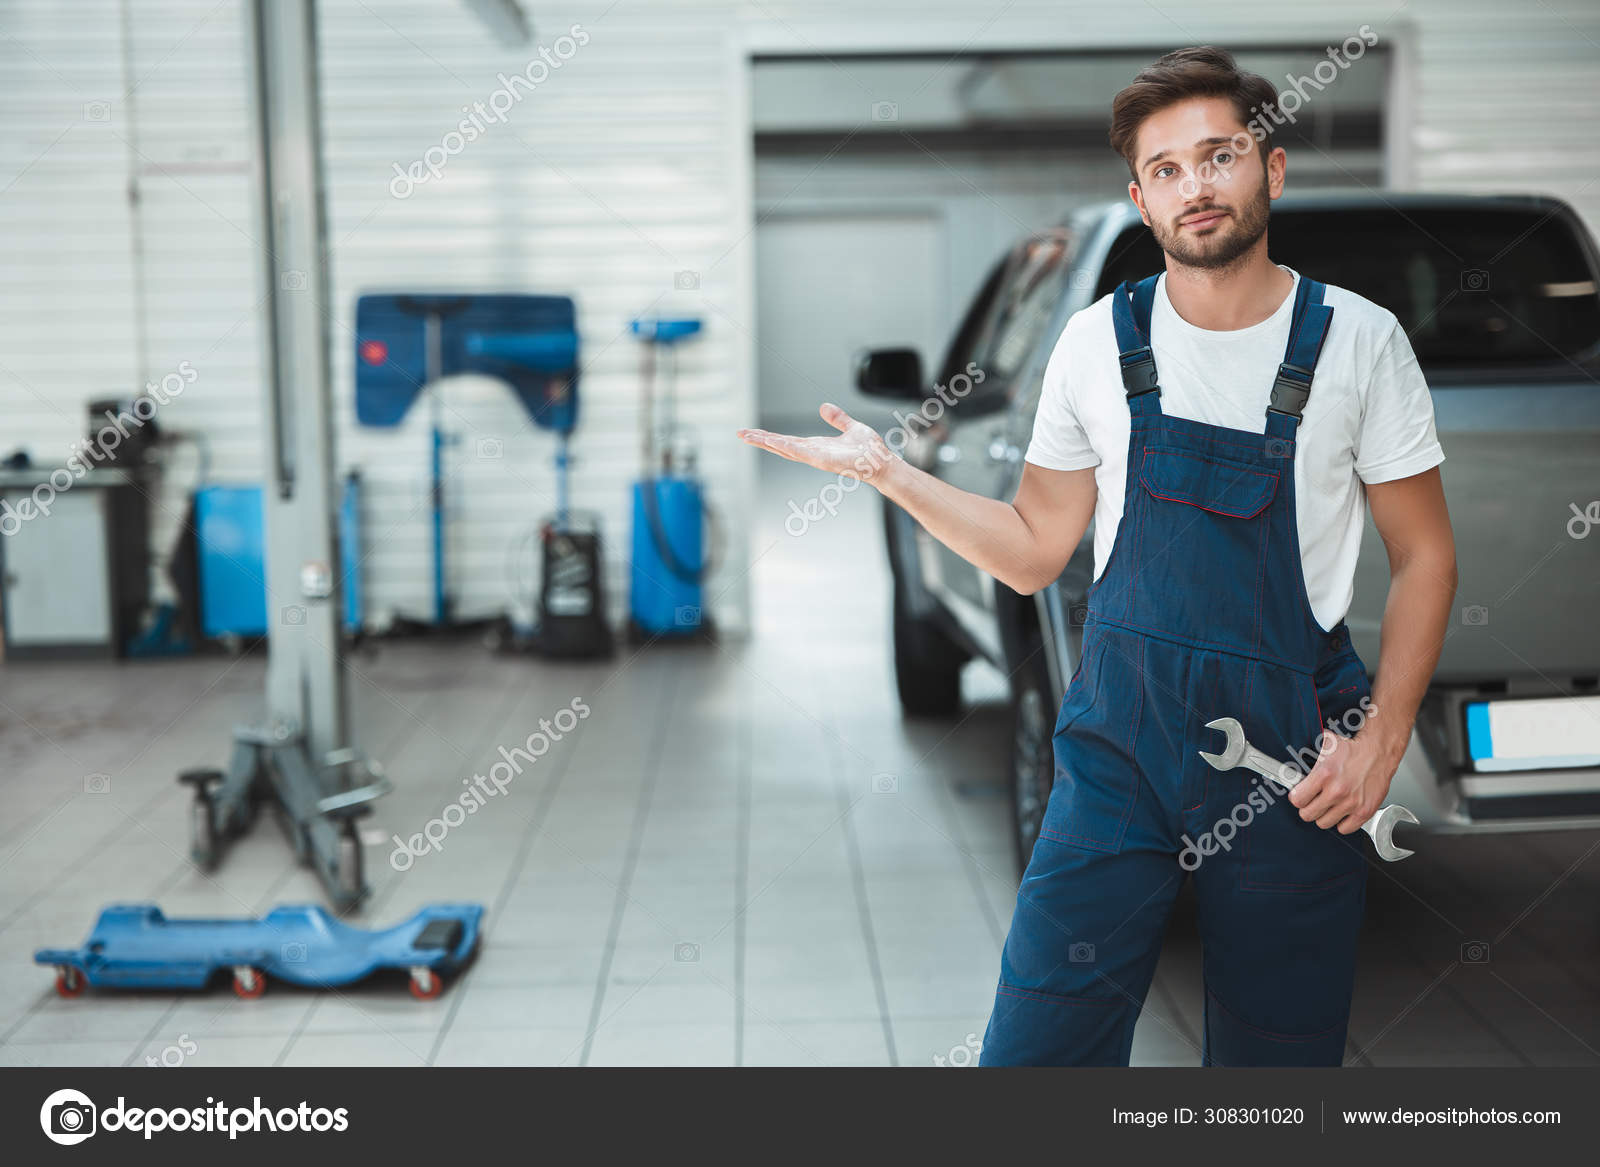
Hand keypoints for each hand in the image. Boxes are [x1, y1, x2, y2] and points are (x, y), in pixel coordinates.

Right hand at [737, 403, 898, 485]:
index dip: (768, 436)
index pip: (786, 440)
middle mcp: (812, 453)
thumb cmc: (869, 450)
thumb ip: (837, 418)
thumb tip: (824, 407)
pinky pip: (801, 453)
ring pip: (785, 449)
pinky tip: (773, 442)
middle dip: (759, 439)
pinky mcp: (823, 461)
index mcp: (815, 446)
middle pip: (779, 445)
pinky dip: (786, 447)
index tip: (751, 432)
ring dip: (766, 443)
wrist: (881, 463)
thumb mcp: (850, 426)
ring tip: (747, 436)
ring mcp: (815, 458)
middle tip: (739, 433)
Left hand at [1287, 727, 1396, 833]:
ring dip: (1324, 815)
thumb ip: (1306, 755)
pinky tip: (1342, 812)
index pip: (1298, 800)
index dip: (1297, 798)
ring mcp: (1351, 803)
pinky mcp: (1365, 811)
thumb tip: (1290, 760)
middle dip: (1308, 808)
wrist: (1378, 753)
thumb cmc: (1352, 750)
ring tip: (1328, 805)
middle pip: (1308, 815)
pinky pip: (1345, 829)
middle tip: (1313, 801)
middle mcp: (1337, 791)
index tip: (1299, 795)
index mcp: (1324, 775)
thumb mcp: (1323, 746)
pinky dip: (1342, 823)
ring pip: (1324, 823)